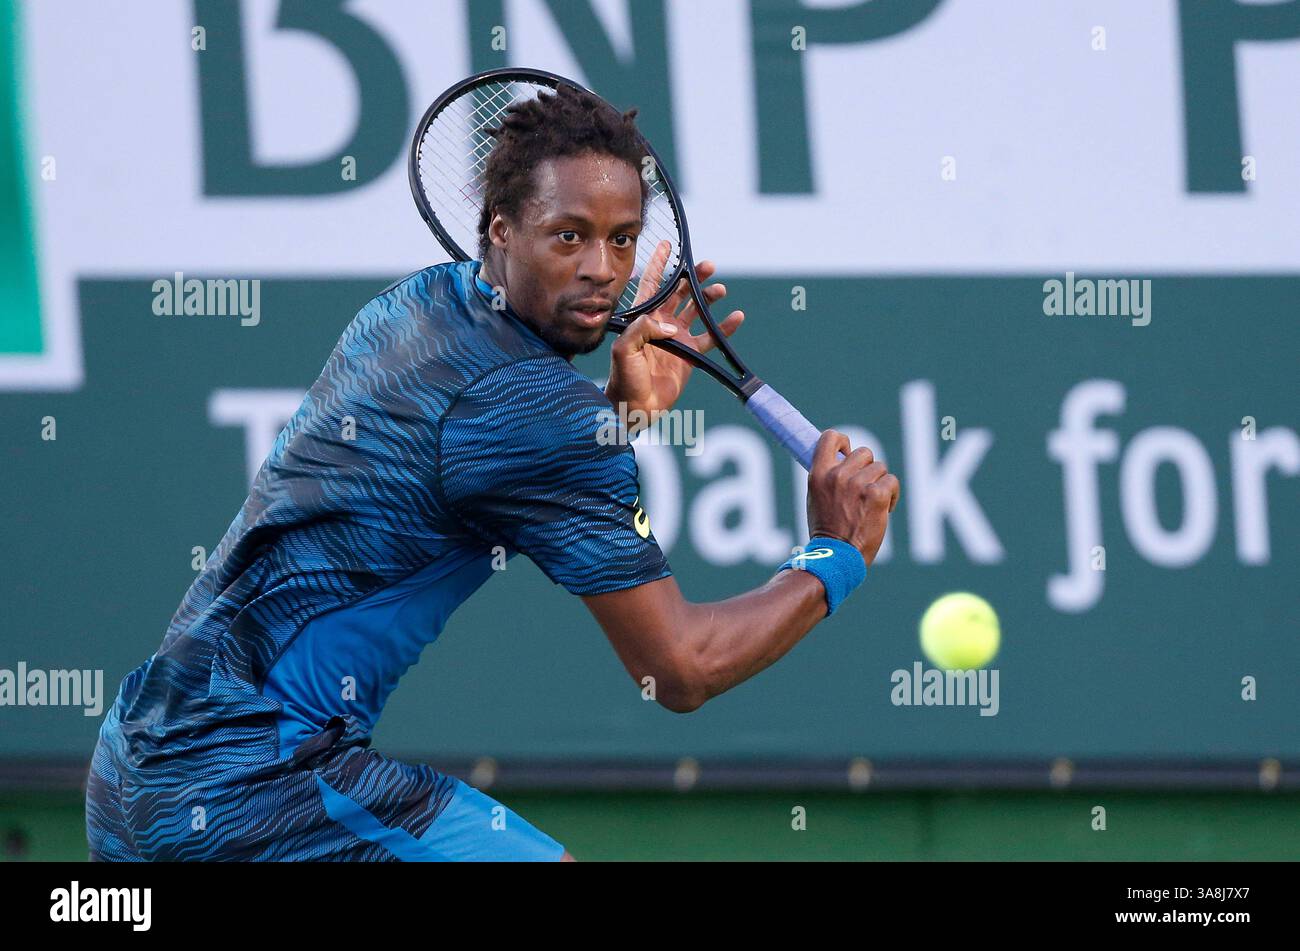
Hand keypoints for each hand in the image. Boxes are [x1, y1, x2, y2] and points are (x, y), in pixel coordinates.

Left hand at [603, 240, 743, 431]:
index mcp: (642, 318)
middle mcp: (660, 323)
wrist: (636, 406)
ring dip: (709, 298)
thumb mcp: (624, 350)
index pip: (652, 284)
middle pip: (680, 292)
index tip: (666, 244)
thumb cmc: (623, 378)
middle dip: (693, 277)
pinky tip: (736, 317)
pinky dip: (724, 327)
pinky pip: (711, 337)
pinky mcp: (690, 354)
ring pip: (697, 310)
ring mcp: (677, 337)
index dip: (658, 264)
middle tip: (708, 266)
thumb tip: (670, 326)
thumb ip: (642, 330)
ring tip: (720, 290)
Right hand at [806, 431, 899, 565]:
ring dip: (880, 483)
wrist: (837, 555)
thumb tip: (841, 460)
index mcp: (818, 474)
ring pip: (880, 468)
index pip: (830, 437)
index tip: (846, 453)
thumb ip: (827, 477)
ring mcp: (858, 484)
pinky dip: (892, 494)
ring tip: (873, 503)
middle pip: (864, 452)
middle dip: (867, 468)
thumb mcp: (815, 498)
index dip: (843, 441)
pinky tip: (885, 508)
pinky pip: (892, 481)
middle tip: (864, 488)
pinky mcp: (877, 494)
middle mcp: (837, 475)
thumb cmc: (827, 530)